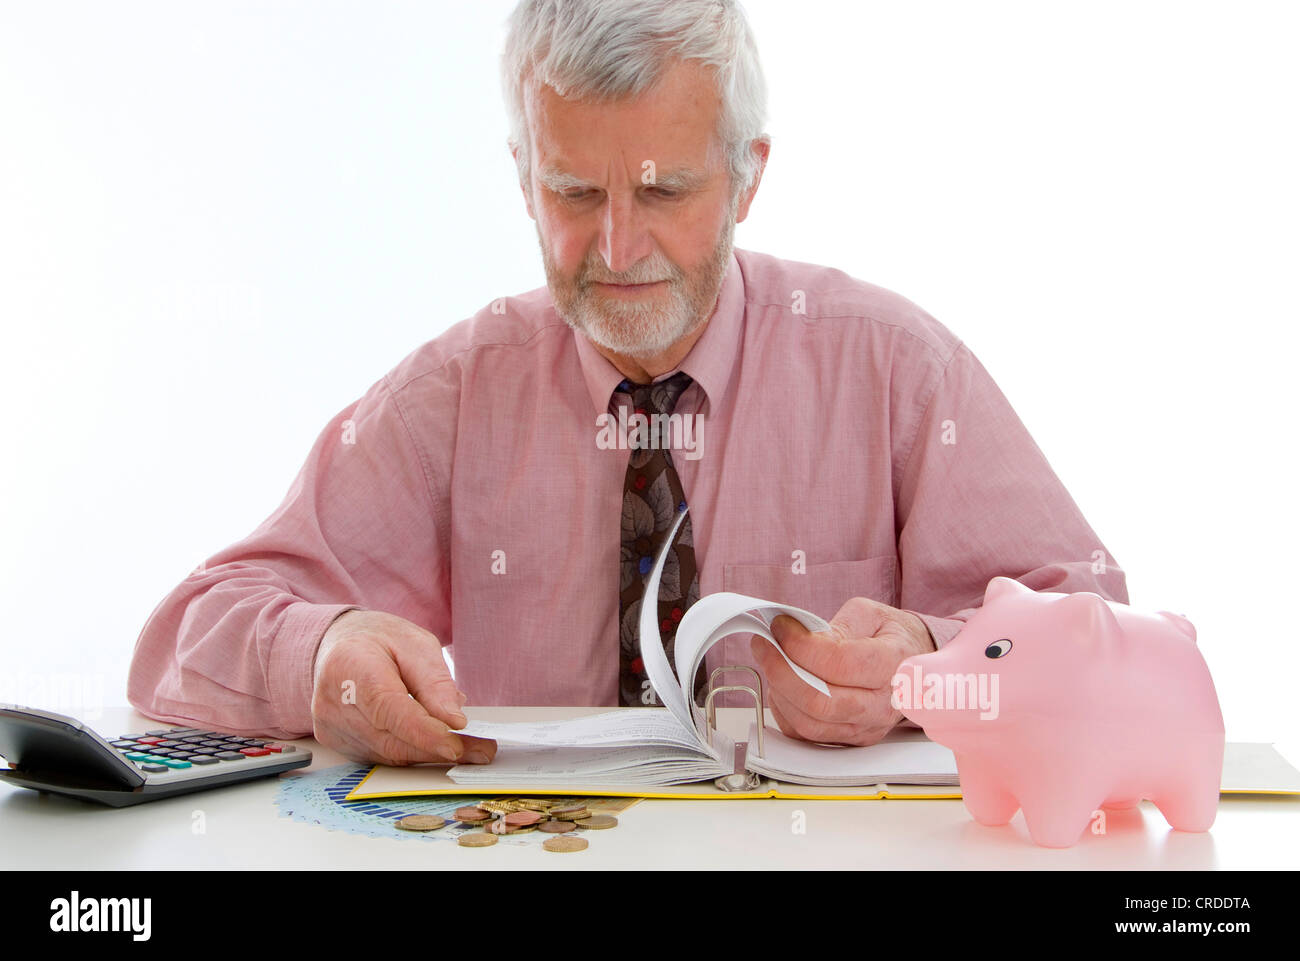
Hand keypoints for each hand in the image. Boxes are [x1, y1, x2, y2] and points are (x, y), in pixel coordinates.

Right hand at [310, 609, 496, 765]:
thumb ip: (435, 682)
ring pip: (388, 753)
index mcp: (349, 666)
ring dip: (430, 755)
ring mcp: (330, 727)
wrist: (340, 646)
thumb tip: (453, 721)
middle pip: (390, 737)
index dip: (422, 731)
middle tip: (481, 750)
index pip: (387, 708)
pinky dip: (412, 753)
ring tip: (469, 748)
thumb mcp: (417, 645)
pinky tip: (436, 745)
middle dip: (438, 748)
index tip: (455, 743)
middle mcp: (332, 701)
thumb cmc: (379, 641)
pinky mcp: (337, 743)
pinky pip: (381, 756)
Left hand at [749, 597, 935, 746]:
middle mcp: (882, 704)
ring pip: (808, 723)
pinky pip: (805, 735)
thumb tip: (796, 636)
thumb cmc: (892, 638)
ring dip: (779, 691)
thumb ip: (836, 626)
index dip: (800, 645)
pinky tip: (783, 686)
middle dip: (780, 671)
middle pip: (819, 701)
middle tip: (764, 645)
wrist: (914, 667)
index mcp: (892, 664)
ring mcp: (866, 727)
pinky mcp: (850, 739)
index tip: (780, 627)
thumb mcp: (870, 615)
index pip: (838, 663)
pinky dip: (785, 711)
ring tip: (772, 662)